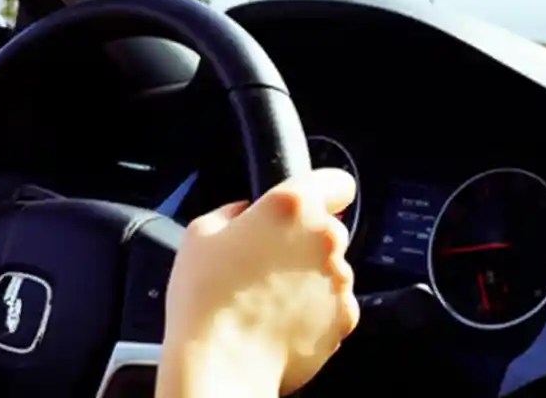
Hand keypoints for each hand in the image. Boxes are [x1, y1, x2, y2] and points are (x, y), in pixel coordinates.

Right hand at [161, 168, 358, 395]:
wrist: (221, 364)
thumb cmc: (205, 298)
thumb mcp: (201, 232)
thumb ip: (235, 212)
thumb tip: (246, 213)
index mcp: (292, 207)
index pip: (336, 182)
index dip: (322, 192)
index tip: (309, 205)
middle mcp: (325, 239)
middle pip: (329, 230)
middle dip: (306, 241)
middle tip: (268, 262)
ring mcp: (339, 280)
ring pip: (331, 269)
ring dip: (310, 277)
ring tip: (269, 298)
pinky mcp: (344, 318)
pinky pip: (334, 305)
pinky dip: (316, 310)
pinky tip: (281, 320)